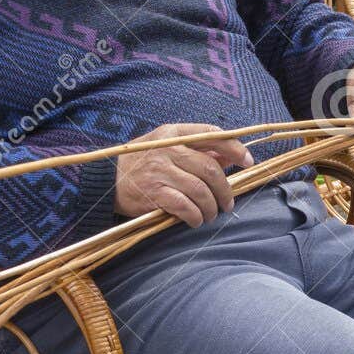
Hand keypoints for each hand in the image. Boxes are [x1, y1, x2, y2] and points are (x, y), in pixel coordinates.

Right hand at [113, 123, 253, 226]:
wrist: (106, 182)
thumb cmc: (142, 164)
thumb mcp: (166, 147)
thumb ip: (198, 150)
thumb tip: (232, 156)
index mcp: (172, 133)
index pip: (211, 134)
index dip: (234, 147)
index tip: (248, 161)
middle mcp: (167, 149)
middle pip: (210, 168)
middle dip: (225, 190)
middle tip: (228, 203)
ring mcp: (159, 171)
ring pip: (200, 190)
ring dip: (211, 207)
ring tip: (211, 214)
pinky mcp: (153, 193)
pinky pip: (185, 206)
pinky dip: (195, 216)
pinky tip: (196, 220)